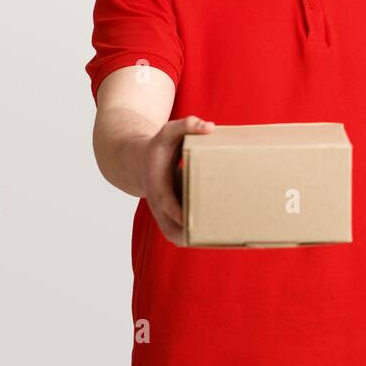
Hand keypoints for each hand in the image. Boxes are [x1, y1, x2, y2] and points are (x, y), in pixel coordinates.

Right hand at [137, 115, 215, 243]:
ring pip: (180, 238)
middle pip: (175, 231)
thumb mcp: (170, 131)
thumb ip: (188, 125)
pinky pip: (184, 236)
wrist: (138, 162)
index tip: (196, 219)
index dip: (181, 213)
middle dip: (196, 234)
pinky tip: (220, 234)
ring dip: (199, 239)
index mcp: (157, 186)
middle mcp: (158, 206)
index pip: (168, 204)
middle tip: (223, 232)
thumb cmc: (158, 147)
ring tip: (227, 236)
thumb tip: (210, 127)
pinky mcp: (170, 221)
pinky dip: (198, 237)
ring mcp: (163, 216)